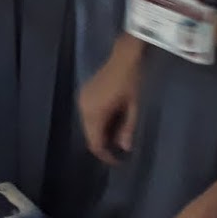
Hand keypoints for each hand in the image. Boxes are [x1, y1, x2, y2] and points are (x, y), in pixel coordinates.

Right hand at [78, 43, 142, 163]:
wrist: (125, 56)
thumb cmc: (132, 81)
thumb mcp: (134, 107)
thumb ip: (127, 128)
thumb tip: (124, 148)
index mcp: (94, 113)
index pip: (94, 142)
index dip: (105, 155)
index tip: (117, 161)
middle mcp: (83, 108)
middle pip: (89, 134)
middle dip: (103, 144)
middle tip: (120, 149)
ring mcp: (82, 99)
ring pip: (88, 125)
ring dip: (100, 132)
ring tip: (117, 135)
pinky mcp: (84, 94)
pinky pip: (88, 115)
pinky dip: (98, 122)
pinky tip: (111, 120)